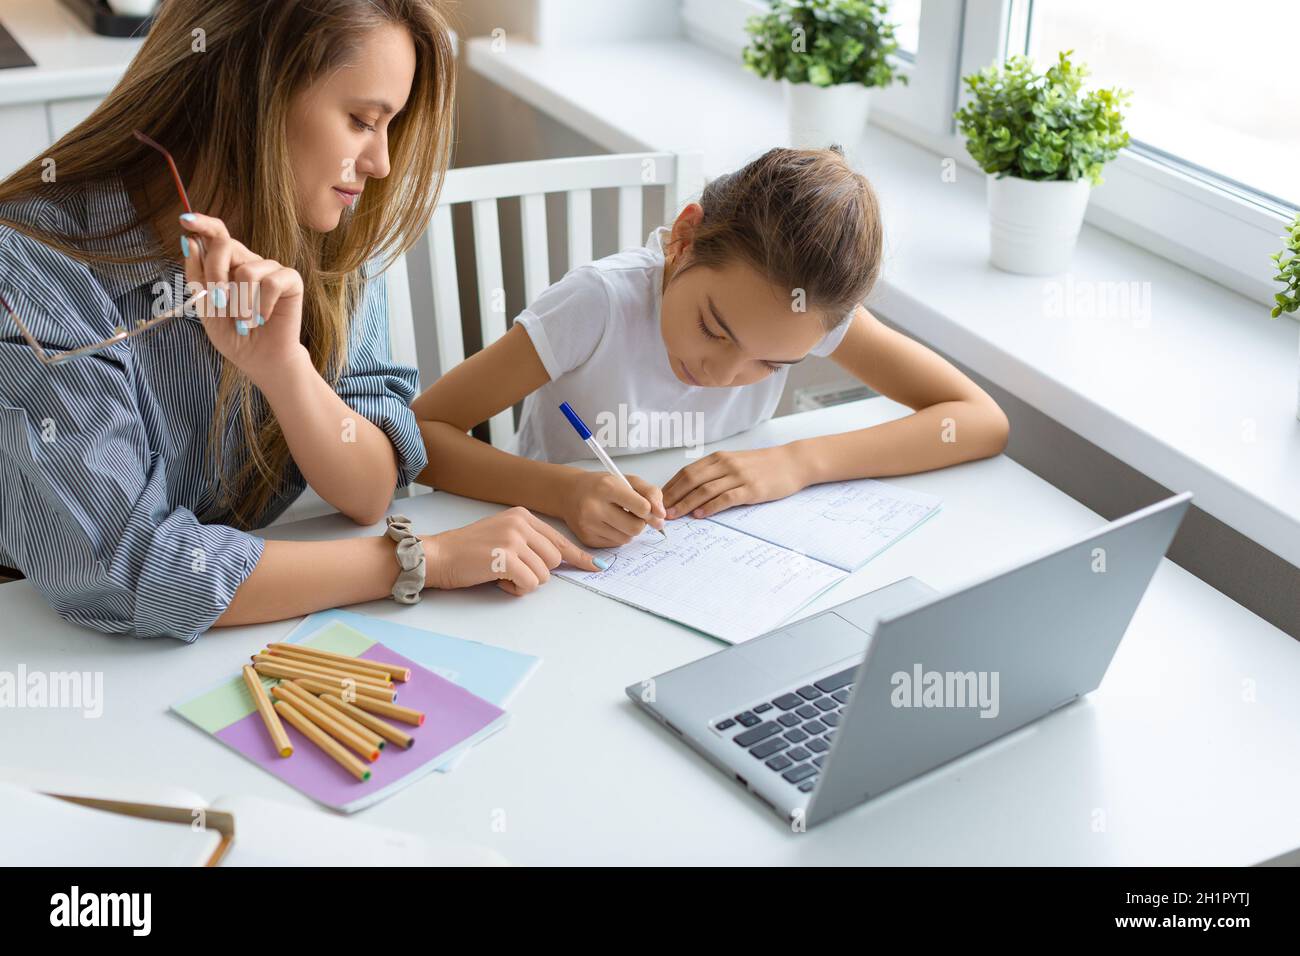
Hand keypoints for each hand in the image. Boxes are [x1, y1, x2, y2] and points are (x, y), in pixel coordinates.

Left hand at [179, 212, 306, 388]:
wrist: (261, 360)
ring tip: (244, 322)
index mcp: (227, 266)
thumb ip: (197, 277)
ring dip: (241, 303)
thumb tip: (190, 241)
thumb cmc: (234, 336)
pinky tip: (263, 319)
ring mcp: (271, 270)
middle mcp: (249, 262)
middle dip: (215, 274)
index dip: (202, 223)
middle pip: (225, 245)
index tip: (185, 220)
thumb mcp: (206, 308)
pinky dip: (262, 306)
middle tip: (220, 302)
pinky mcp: (290, 281)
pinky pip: (271, 283)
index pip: (216, 234)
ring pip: (247, 270)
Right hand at [423, 506, 601, 595]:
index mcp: (522, 516)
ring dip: (525, 582)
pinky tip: (497, 580)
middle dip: (537, 572)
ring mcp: (513, 539)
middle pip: (555, 559)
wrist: (438, 555)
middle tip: (511, 571)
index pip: (559, 539)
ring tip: (501, 574)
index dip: (578, 556)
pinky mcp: (506, 558)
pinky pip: (529, 583)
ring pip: (544, 575)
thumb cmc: (468, 551)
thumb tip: (558, 561)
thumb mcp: (503, 536)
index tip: (595, 566)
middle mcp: (521, 524)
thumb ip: (529, 542)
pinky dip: (515, 589)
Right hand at [561, 470, 665, 547]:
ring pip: (627, 538)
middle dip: (641, 522)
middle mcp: (594, 507)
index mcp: (607, 487)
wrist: (569, 493)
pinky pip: (616, 544)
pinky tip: (610, 524)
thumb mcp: (627, 480)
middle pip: (636, 527)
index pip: (642, 507)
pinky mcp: (587, 539)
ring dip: (630, 529)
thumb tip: (661, 516)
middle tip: (636, 514)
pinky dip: (619, 535)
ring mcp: (589, 525)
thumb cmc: (602, 486)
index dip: (650, 509)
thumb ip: (650, 493)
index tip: (649, 508)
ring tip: (620, 517)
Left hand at [663, 446, 807, 519]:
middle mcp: (725, 464)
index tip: (657, 500)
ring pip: (705, 490)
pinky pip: (726, 498)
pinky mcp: (751, 489)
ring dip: (686, 504)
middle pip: (690, 480)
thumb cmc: (763, 465)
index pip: (687, 472)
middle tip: (658, 510)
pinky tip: (699, 514)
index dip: (670, 487)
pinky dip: (710, 507)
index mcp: (719, 458)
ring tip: (673, 516)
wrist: (792, 462)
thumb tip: (690, 490)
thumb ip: (715, 473)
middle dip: (672, 496)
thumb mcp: (735, 463)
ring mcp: (739, 476)